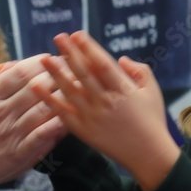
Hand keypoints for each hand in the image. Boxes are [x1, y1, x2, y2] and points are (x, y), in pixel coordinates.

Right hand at [0, 55, 65, 190]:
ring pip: (43, 108)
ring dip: (63, 97)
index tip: (53, 58)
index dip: (41, 62)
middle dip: (57, 75)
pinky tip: (71, 116)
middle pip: (36, 86)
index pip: (20, 72)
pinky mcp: (20, 152)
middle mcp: (0, 112)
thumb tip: (16, 66)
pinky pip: (44, 134)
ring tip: (77, 89)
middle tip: (72, 69)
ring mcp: (11, 132)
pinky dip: (59, 124)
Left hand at [33, 31, 179, 190]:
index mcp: (124, 91)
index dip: (89, 48)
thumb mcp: (153, 91)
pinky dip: (49, 100)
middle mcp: (106, 103)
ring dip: (56, 73)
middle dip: (70, 53)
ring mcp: (93, 118)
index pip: (102, 65)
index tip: (78, 35)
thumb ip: (139, 71)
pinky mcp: (84, 132)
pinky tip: (37, 88)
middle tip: (59, 37)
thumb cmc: (152, 120)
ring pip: (70, 92)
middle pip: (84, 74)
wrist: (148, 156)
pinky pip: (63, 114)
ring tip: (44, 58)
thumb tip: (119, 59)